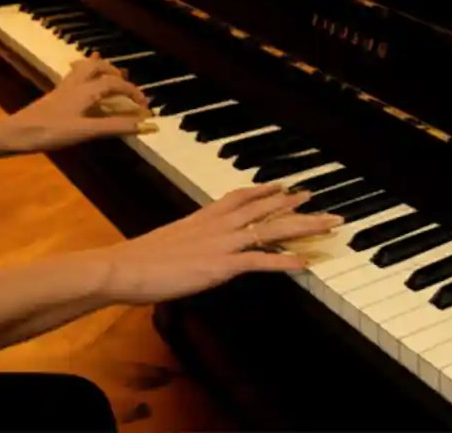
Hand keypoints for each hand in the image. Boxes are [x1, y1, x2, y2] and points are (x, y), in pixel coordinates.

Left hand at [5, 56, 154, 152]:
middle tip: (129, 86)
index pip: (117, 83)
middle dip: (118, 74)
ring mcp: (64, 88)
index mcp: (86, 90)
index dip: (134, 93)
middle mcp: (76, 83)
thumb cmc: (51, 132)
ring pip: (85, 68)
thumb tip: (147, 125)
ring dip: (101, 69)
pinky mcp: (55, 95)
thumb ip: (117, 127)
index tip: (146, 107)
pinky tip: (84, 83)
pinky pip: (74, 77)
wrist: (16, 134)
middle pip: (100, 67)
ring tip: (111, 74)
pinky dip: (85, 74)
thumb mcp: (87, 131)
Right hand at [92, 183, 343, 304]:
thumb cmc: (139, 259)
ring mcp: (222, 244)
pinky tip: (305, 263)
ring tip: (327, 223)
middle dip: (293, 203)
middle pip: (264, 209)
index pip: (241, 196)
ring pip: (271, 230)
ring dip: (303, 226)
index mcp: (203, 217)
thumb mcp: (169, 241)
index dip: (265, 190)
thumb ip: (188, 240)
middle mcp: (218, 225)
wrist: (124, 267)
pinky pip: (260, 262)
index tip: (283, 184)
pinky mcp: (221, 266)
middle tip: (316, 196)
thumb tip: (194, 247)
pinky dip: (284, 262)